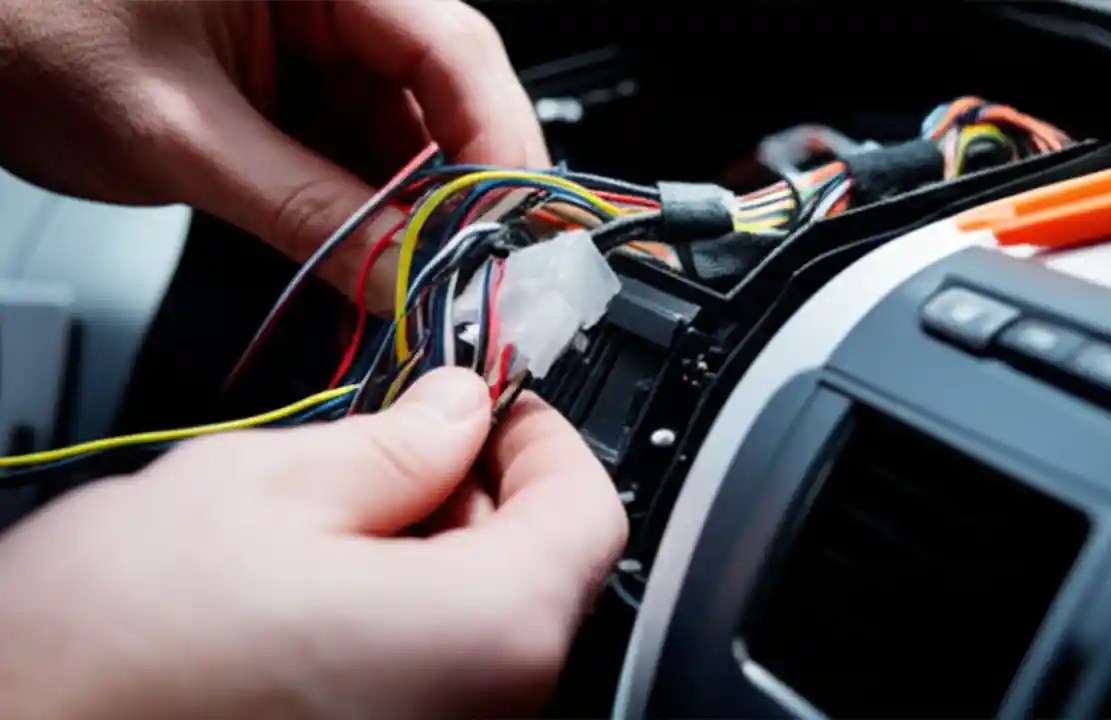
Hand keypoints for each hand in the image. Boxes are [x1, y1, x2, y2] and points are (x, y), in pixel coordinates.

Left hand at [0, 0, 547, 295]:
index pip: (454, 48)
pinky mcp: (296, 82)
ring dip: (418, 209)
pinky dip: (372, 207)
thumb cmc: (25, 32)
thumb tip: (403, 277)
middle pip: (447, 93)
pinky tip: (378, 255)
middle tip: (473, 274)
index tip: (513, 230)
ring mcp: (318, 38)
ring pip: (410, 130)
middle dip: (462, 190)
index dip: (498, 143)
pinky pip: (363, 147)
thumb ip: (306, 212)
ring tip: (420, 278)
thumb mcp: (178, 136)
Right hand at [0, 368, 625, 717]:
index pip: (588, 511)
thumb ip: (394, 446)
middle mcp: (489, 717)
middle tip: (403, 444)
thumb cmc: (105, 661)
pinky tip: (317, 594)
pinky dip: (403, 620)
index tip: (495, 402)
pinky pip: (436, 678)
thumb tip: (458, 412)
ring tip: (334, 523)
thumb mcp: (262, 491)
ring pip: (485, 625)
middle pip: (541, 572)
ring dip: (436, 554)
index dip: (544, 436)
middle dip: (482, 491)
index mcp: (487, 636)